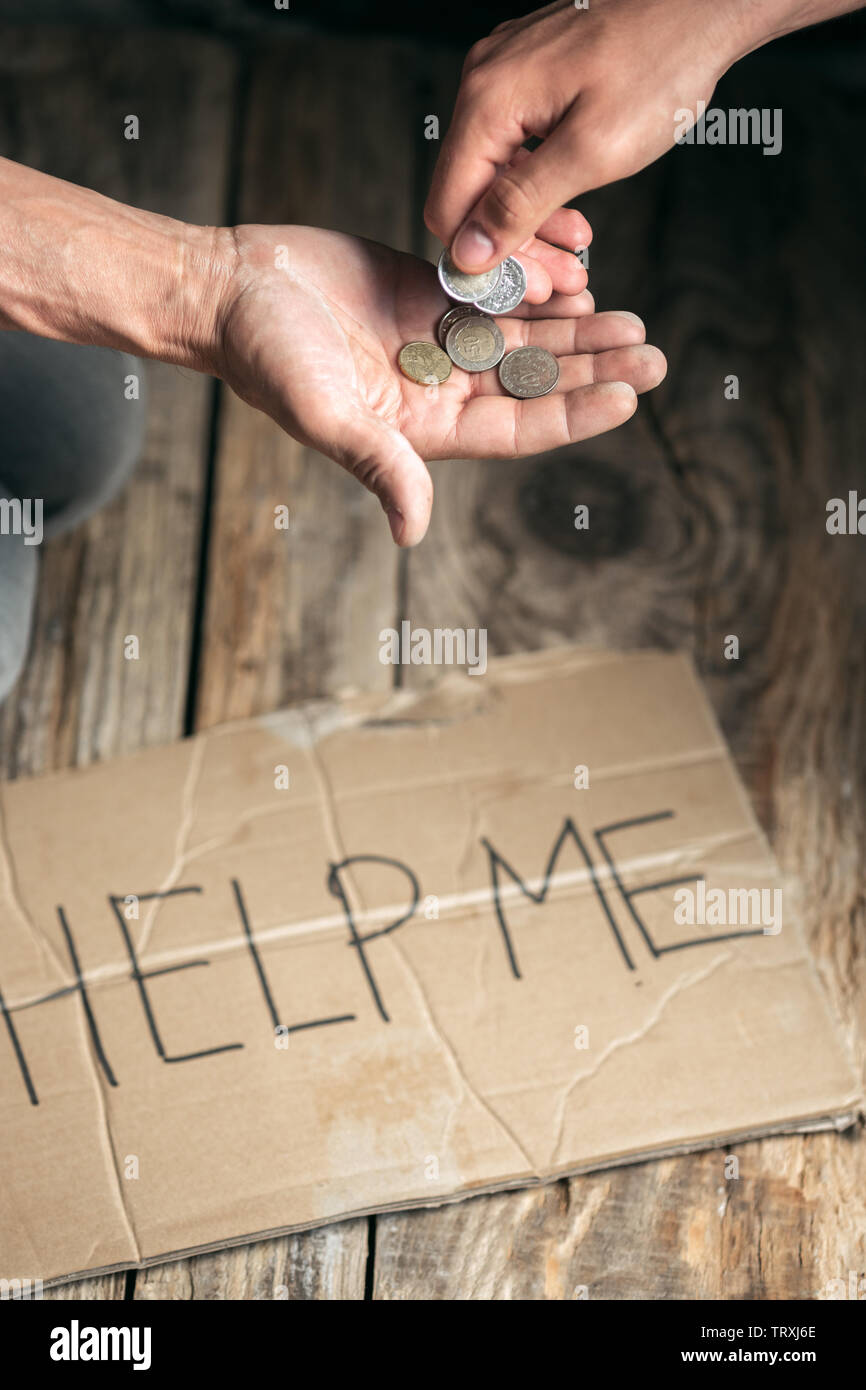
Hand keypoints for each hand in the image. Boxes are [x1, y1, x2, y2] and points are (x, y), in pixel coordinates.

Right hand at [215, 225, 665, 545]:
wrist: (228, 289)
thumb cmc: (266, 358)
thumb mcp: (327, 415)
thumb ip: (379, 465)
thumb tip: (412, 533)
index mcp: (423, 429)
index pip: (517, 428)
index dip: (574, 415)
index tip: (629, 396)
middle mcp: (438, 388)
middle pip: (533, 385)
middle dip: (592, 372)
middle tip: (654, 355)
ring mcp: (434, 339)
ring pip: (523, 339)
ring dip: (577, 333)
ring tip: (633, 322)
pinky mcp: (427, 290)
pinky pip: (496, 291)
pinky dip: (536, 286)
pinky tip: (581, 279)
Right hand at [425, 0, 750, 273]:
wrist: (702, 5)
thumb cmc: (661, 64)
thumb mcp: (592, 151)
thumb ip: (521, 204)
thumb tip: (468, 251)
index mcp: (488, 100)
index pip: (447, 206)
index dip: (482, 259)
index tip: (528, 288)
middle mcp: (484, 83)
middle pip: (470, 193)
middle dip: (514, 244)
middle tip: (561, 278)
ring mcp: (507, 75)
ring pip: (495, 173)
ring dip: (531, 221)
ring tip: (577, 249)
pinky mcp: (532, 76)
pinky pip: (517, 147)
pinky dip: (541, 186)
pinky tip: (573, 209)